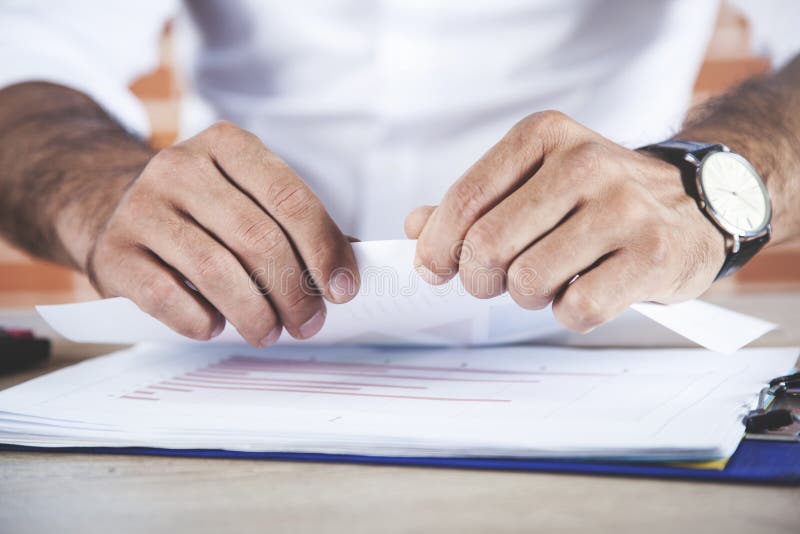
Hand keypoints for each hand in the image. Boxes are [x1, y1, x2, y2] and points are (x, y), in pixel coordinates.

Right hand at [86, 121, 358, 345]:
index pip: (289, 198)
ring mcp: (141, 207)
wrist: (114, 208)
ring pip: (214, 270)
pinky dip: (201, 321)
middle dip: (294, 291)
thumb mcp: (249, 197)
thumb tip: (352, 268)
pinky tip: (216, 326)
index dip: (324, 249)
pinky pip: (166, 296)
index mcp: (227, 145)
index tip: (343, 290)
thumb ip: (297, 225)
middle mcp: (180, 167)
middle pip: (256, 237)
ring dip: (254, 313)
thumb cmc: (204, 210)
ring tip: (270, 332)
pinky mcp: (114, 251)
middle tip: (309, 323)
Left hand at [406, 111, 725, 331]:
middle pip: (488, 245)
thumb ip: (475, 201)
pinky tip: (585, 292)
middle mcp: (585, 163)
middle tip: (493, 283)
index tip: (434, 270)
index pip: (465, 198)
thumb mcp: (535, 180)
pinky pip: (577, 309)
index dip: (437, 246)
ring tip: (548, 281)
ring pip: (529, 282)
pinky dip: (568, 313)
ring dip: (526, 297)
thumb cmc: (598, 198)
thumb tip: (416, 227)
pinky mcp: (654, 256)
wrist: (695, 203)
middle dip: (478, 279)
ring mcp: (625, 208)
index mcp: (544, 135)